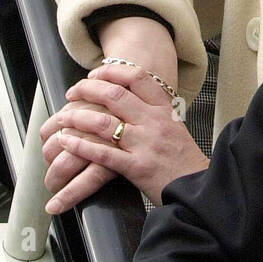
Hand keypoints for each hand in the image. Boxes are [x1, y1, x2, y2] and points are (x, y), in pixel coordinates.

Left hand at [41, 64, 207, 212]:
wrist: (199, 189)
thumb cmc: (185, 161)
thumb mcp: (175, 128)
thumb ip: (154, 115)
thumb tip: (129, 102)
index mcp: (164, 110)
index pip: (137, 77)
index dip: (112, 72)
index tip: (95, 73)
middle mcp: (154, 122)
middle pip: (115, 95)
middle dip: (88, 90)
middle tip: (73, 92)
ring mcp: (145, 144)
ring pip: (104, 123)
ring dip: (78, 118)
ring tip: (63, 117)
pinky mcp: (136, 167)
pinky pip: (102, 153)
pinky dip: (80, 146)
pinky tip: (67, 142)